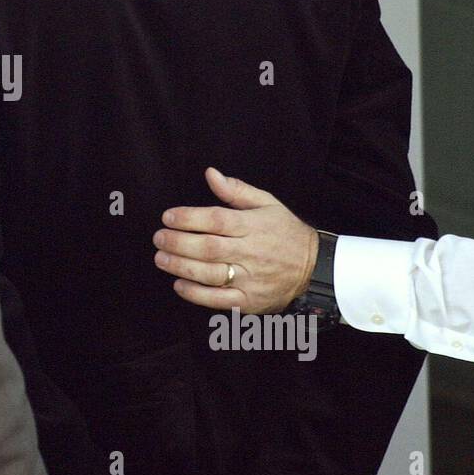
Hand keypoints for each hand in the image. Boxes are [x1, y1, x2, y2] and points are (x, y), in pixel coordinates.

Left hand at [153, 167, 318, 313]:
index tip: (168, 217)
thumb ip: (236, 190)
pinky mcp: (250, 301)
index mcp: (254, 226)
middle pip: (209, 248)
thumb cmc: (285, 232)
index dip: (189, 218)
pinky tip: (179, 284)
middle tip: (158, 238)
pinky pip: (219, 300)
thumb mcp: (267, 204)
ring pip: (210, 274)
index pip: (216, 220)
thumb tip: (210, 173)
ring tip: (161, 258)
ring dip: (181, 267)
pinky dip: (196, 294)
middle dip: (178, 242)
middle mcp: (252, 253)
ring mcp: (251, 279)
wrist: (315, 268)